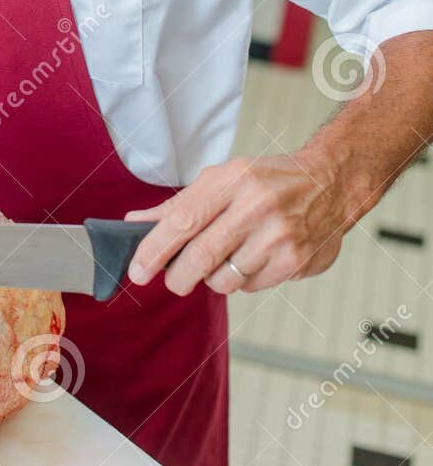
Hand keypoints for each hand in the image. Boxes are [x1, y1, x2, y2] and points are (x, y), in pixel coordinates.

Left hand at [124, 153, 346, 294]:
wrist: (330, 184)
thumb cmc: (267, 181)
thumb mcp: (222, 178)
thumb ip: (179, 205)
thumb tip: (135, 223)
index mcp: (233, 180)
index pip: (182, 220)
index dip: (153, 250)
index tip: (136, 271)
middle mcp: (256, 207)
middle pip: (200, 257)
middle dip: (177, 277)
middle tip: (173, 279)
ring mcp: (279, 237)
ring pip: (223, 280)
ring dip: (213, 278)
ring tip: (226, 258)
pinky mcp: (295, 262)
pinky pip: (250, 287)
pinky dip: (241, 280)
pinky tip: (253, 259)